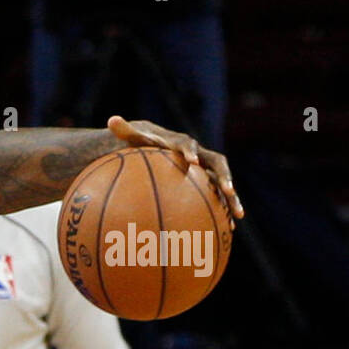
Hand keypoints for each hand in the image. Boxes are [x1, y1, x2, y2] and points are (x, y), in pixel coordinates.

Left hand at [106, 115, 243, 224]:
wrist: (159, 145)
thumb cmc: (143, 143)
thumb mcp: (132, 137)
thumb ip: (124, 130)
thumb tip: (111, 119)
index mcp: (182, 144)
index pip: (189, 146)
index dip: (191, 152)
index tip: (191, 162)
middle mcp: (200, 156)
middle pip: (218, 164)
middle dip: (225, 177)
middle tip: (228, 190)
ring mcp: (206, 170)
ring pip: (223, 183)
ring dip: (232, 199)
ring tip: (238, 215)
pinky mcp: (207, 183)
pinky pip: (218, 197)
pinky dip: (223, 211)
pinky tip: (227, 229)